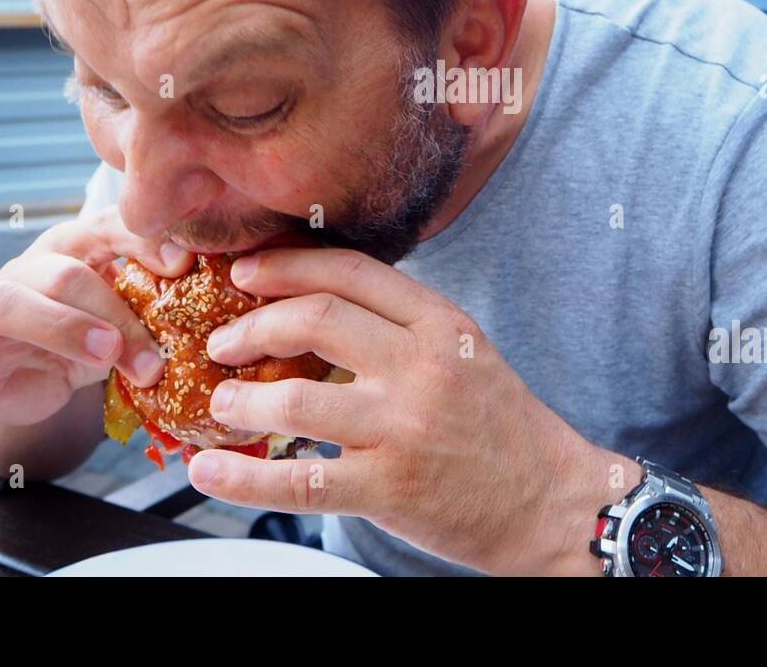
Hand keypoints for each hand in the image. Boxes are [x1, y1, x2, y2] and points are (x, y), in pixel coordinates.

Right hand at [0, 208, 193, 426]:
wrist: (43, 382)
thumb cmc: (101, 335)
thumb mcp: (136, 316)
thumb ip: (167, 303)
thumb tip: (233, 305)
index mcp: (82, 246)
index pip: (110, 227)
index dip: (144, 243)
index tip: (183, 265)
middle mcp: (36, 267)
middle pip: (70, 274)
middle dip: (116, 315)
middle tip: (154, 358)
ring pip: (17, 303)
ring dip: (66, 331)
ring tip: (105, 358)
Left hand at [189, 246, 633, 574]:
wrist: (554, 501)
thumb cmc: (502, 426)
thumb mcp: (464, 352)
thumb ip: (400, 326)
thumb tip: (313, 309)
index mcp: (442, 323)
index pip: (351, 272)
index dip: (287, 266)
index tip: (246, 274)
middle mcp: (424, 366)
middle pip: (316, 320)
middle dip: (253, 325)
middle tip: (223, 341)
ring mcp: (407, 428)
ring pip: (299, 399)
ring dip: (242, 399)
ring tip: (222, 402)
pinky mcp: (393, 488)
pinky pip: (303, 481)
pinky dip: (246, 477)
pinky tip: (213, 470)